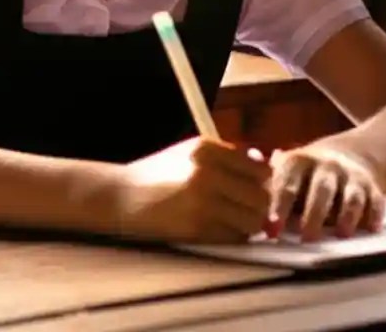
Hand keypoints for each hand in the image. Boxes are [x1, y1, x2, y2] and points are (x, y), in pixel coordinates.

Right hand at [112, 137, 272, 243]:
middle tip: (248, 208)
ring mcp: (202, 202)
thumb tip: (264, 167)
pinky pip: (233, 237)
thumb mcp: (190, 153)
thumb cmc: (158, 175)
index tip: (254, 187)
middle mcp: (207, 173)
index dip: (260, 181)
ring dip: (248, 224)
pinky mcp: (196, 228)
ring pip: (252, 220)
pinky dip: (232, 236)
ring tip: (234, 220)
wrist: (121, 197)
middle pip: (261, 196)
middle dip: (258, 205)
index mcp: (206, 149)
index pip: (259, 168)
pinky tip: (218, 229)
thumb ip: (226, 157)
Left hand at [266, 145, 385, 241]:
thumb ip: (269, 191)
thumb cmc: (304, 175)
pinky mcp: (372, 187)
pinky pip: (375, 201)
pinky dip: (373, 215)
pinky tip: (370, 229)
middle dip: (314, 214)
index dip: (278, 208)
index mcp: (298, 161)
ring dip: (347, 215)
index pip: (287, 186)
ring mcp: (351, 175)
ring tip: (341, 235)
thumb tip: (251, 215)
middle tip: (307, 238)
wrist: (345, 155)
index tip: (271, 230)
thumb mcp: (285, 173)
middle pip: (321, 189)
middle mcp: (327, 165)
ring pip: (350, 195)